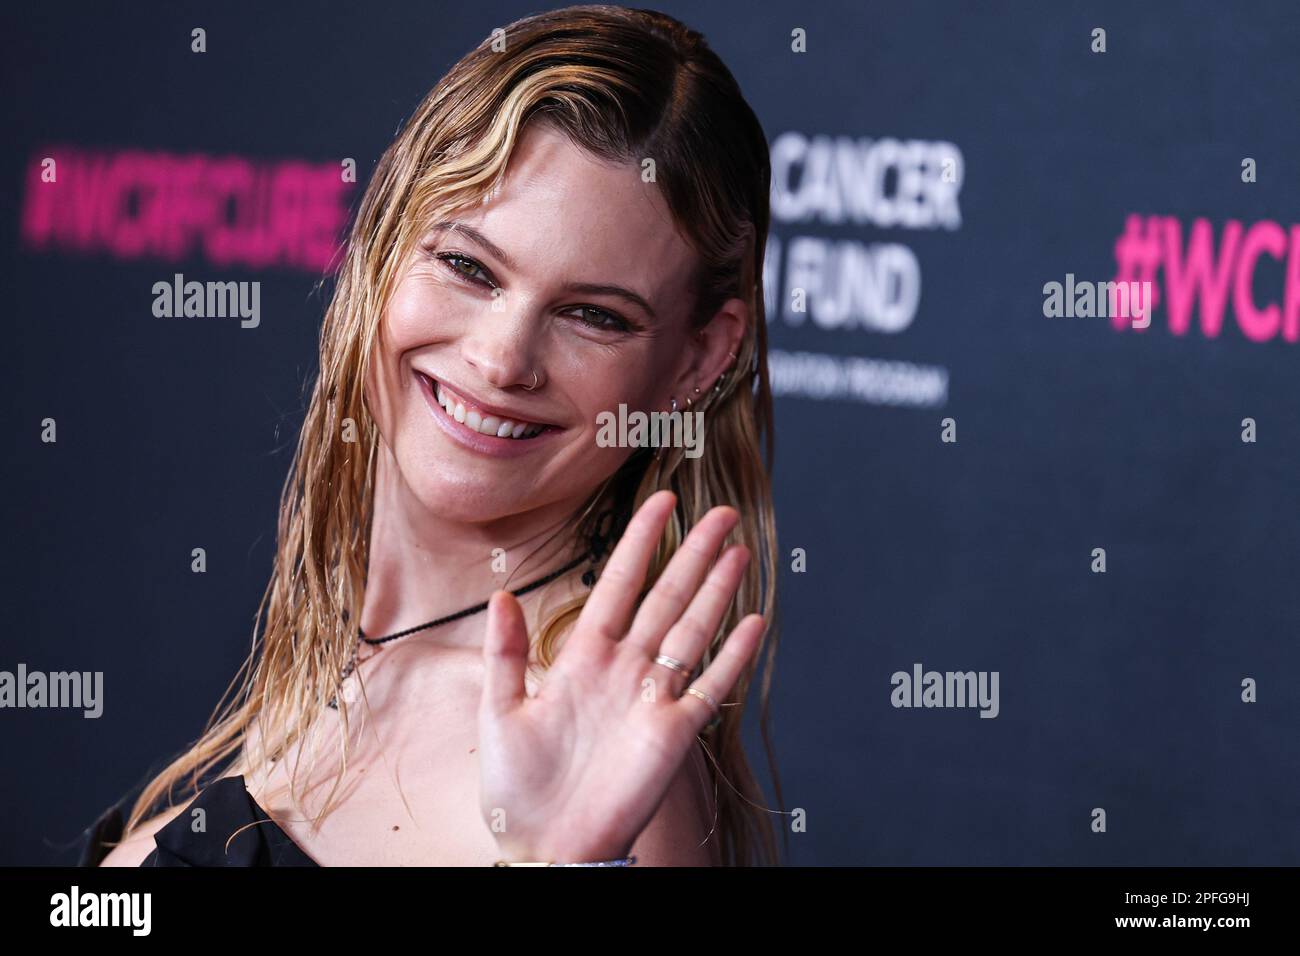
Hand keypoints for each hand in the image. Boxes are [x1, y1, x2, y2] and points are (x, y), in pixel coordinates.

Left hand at [477, 489, 763, 863]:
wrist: (546, 847)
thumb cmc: (517, 788)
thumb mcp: (499, 713)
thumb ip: (505, 653)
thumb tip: (500, 594)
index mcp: (584, 656)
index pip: (618, 583)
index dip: (640, 541)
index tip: (660, 501)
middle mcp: (625, 669)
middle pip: (667, 597)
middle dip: (693, 553)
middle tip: (721, 513)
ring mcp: (653, 699)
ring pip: (692, 631)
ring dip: (716, 591)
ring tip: (738, 551)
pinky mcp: (674, 734)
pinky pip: (710, 687)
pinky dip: (733, 657)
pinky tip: (753, 622)